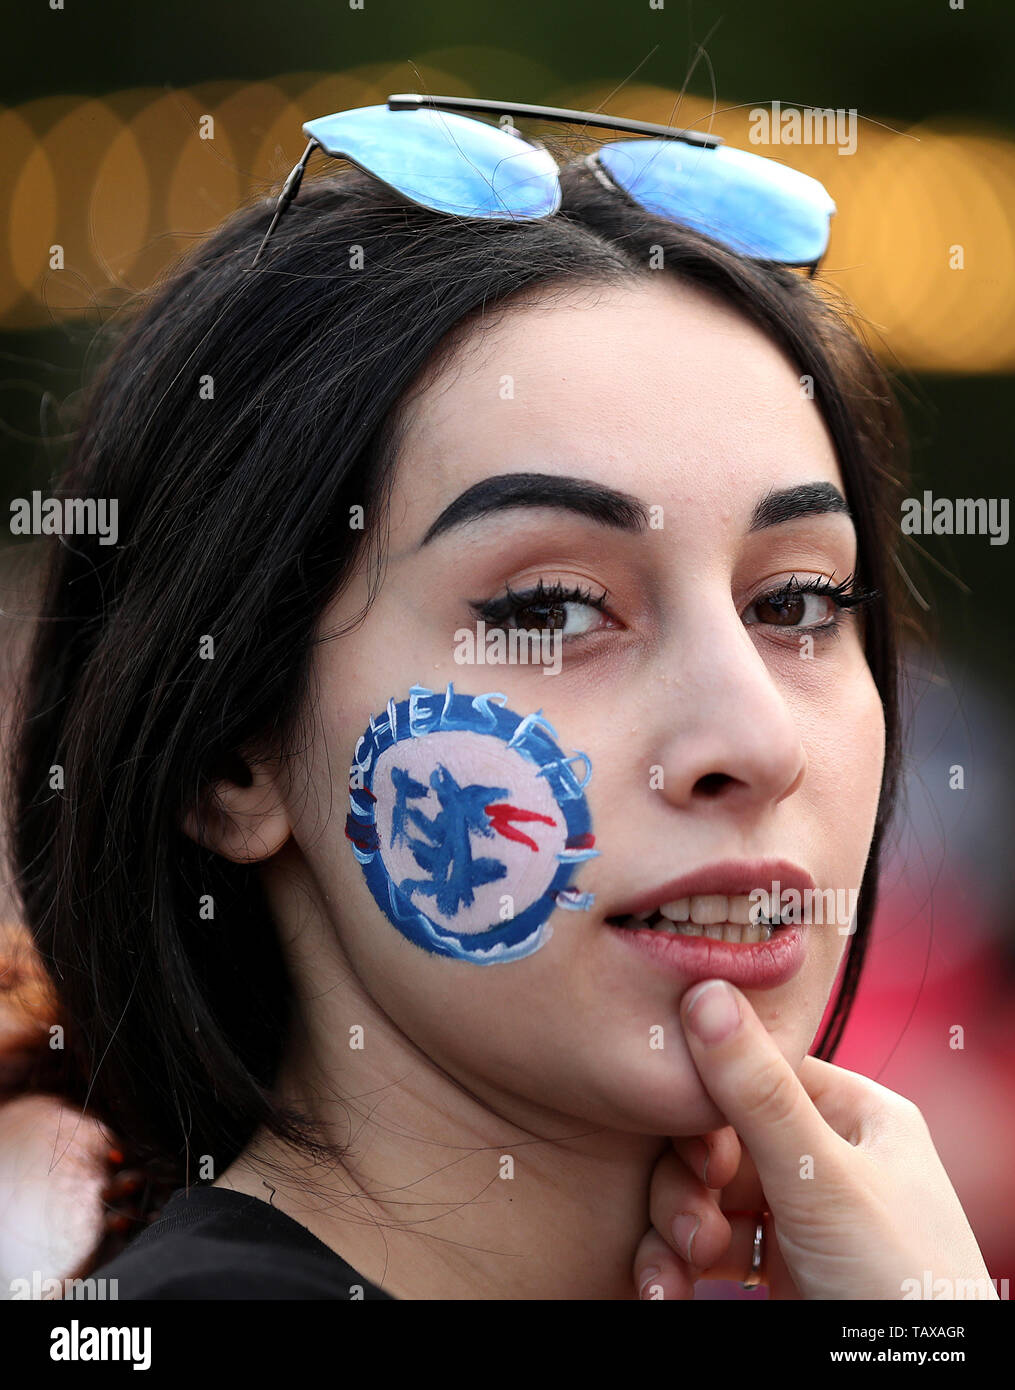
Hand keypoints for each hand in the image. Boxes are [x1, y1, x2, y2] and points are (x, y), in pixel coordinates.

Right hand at [632, 979, 997, 1300]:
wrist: (920, 1389)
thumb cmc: (899, 1284)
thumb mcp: (823, 1180)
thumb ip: (757, 1091)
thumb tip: (704, 987)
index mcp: (859, 1115)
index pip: (759, 1075)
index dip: (711, 1108)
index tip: (698, 1154)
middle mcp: (830, 1157)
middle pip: (719, 1139)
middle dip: (686, 1187)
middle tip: (691, 1230)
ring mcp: (803, 1215)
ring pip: (705, 1194)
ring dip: (674, 1230)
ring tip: (672, 1274)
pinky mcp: (781, 1268)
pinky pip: (709, 1246)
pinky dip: (678, 1265)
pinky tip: (665, 1289)